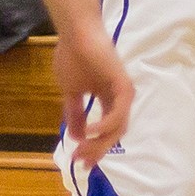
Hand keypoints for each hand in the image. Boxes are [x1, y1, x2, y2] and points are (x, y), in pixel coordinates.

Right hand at [53, 19, 133, 166]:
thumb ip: (75, 113)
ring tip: (82, 149)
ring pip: (118, 128)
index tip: (77, 161)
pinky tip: (89, 132)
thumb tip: (76, 137)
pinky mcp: (124, 86)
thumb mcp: (71, 92)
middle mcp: (117, 98)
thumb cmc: (73, 56)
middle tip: (80, 161)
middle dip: (96, 150)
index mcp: (106, 98)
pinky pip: (118, 114)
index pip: (105, 129)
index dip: (92, 146)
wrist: (75, 34)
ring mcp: (122, 93)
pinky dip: (104, 126)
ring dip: (100, 142)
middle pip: (113, 133)